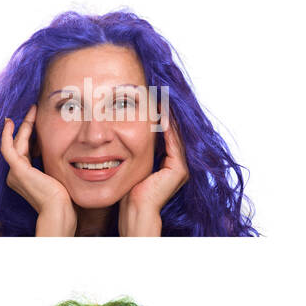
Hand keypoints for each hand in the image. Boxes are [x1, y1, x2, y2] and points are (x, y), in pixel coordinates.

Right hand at [2, 105, 74, 236]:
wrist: (58, 210)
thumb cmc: (62, 199)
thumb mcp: (57, 177)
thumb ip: (53, 165)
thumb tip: (66, 152)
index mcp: (23, 178)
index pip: (24, 151)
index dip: (28, 135)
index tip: (34, 122)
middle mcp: (14, 175)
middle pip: (19, 145)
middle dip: (25, 126)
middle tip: (33, 110)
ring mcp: (14, 173)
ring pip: (15, 143)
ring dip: (22, 125)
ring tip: (31, 110)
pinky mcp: (17, 169)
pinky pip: (7, 148)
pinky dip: (7, 134)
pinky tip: (10, 122)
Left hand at [118, 113, 188, 236]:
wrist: (133, 208)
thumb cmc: (128, 190)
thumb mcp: (133, 164)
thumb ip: (135, 151)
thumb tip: (124, 135)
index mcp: (170, 163)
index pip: (167, 135)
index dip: (161, 119)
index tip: (154, 102)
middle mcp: (179, 164)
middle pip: (174, 133)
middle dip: (166, 115)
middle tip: (159, 97)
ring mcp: (182, 167)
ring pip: (176, 135)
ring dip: (169, 119)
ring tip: (162, 101)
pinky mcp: (179, 170)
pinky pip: (174, 143)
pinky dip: (168, 129)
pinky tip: (161, 116)